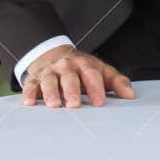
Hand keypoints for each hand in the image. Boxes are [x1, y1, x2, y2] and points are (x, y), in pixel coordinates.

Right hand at [21, 44, 136, 108]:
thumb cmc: (81, 69)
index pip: (91, 74)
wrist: (54, 55)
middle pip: (69, 77)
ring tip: (54, 105)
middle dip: (72, 90)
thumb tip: (130, 95)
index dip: (96, 88)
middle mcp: (66, 66)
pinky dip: (29, 93)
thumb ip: (116, 82)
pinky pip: (31, 85)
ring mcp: (49, 71)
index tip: (99, 102)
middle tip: (75, 104)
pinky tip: (29, 103)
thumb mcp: (100, 71)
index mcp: (84, 64)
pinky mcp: (35, 78)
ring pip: (49, 80)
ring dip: (51, 92)